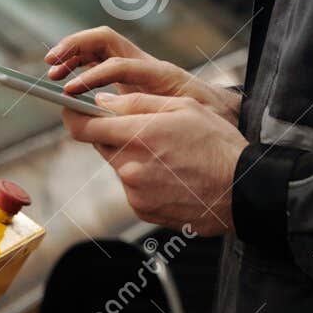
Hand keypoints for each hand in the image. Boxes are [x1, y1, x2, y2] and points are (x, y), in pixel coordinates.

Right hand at [44, 26, 239, 124]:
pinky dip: (81, 66)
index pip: (119, 63)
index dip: (94, 75)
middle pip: (104, 41)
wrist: (222, 108)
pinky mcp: (130, 76)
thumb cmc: (209, 114)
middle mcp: (144, 64)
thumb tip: (124, 118)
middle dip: (75, 48)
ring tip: (52, 72)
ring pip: (99, 48)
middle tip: (52, 67)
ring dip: (73, 55)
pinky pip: (101, 61)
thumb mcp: (190, 117)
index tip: (72, 91)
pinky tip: (67, 84)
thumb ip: (159, 115)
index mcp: (158, 72)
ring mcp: (136, 67)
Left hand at [62, 93, 246, 236]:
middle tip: (142, 129)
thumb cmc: (218, 144)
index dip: (72, 115)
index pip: (84, 126)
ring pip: (119, 165)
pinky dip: (144, 178)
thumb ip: (136, 103)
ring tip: (168, 154)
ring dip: (132, 156)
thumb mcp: (182, 107)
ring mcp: (135, 192)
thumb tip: (100, 101)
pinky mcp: (142, 210)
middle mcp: (130, 166)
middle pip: (101, 144)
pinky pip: (132, 187)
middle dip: (113, 133)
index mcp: (138, 136)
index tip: (70, 107)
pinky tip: (171, 174)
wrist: (243, 189)